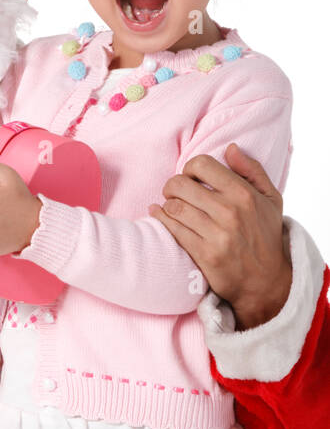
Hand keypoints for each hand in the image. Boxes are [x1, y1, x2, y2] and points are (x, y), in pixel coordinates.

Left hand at [149, 143, 291, 328]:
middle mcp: (229, 211)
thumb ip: (252, 170)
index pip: (202, 164)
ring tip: (172, 206)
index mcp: (244, 193)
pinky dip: (160, 218)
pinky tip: (158, 213)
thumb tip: (230, 148)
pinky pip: (172, 229)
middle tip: (175, 192)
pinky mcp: (204, 254)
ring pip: (173, 207)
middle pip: (181, 184)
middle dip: (172, 185)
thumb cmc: (266, 235)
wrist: (266, 280)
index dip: (190, 168)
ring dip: (166, 204)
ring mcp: (216, 234)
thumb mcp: (271, 199)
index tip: (191, 177)